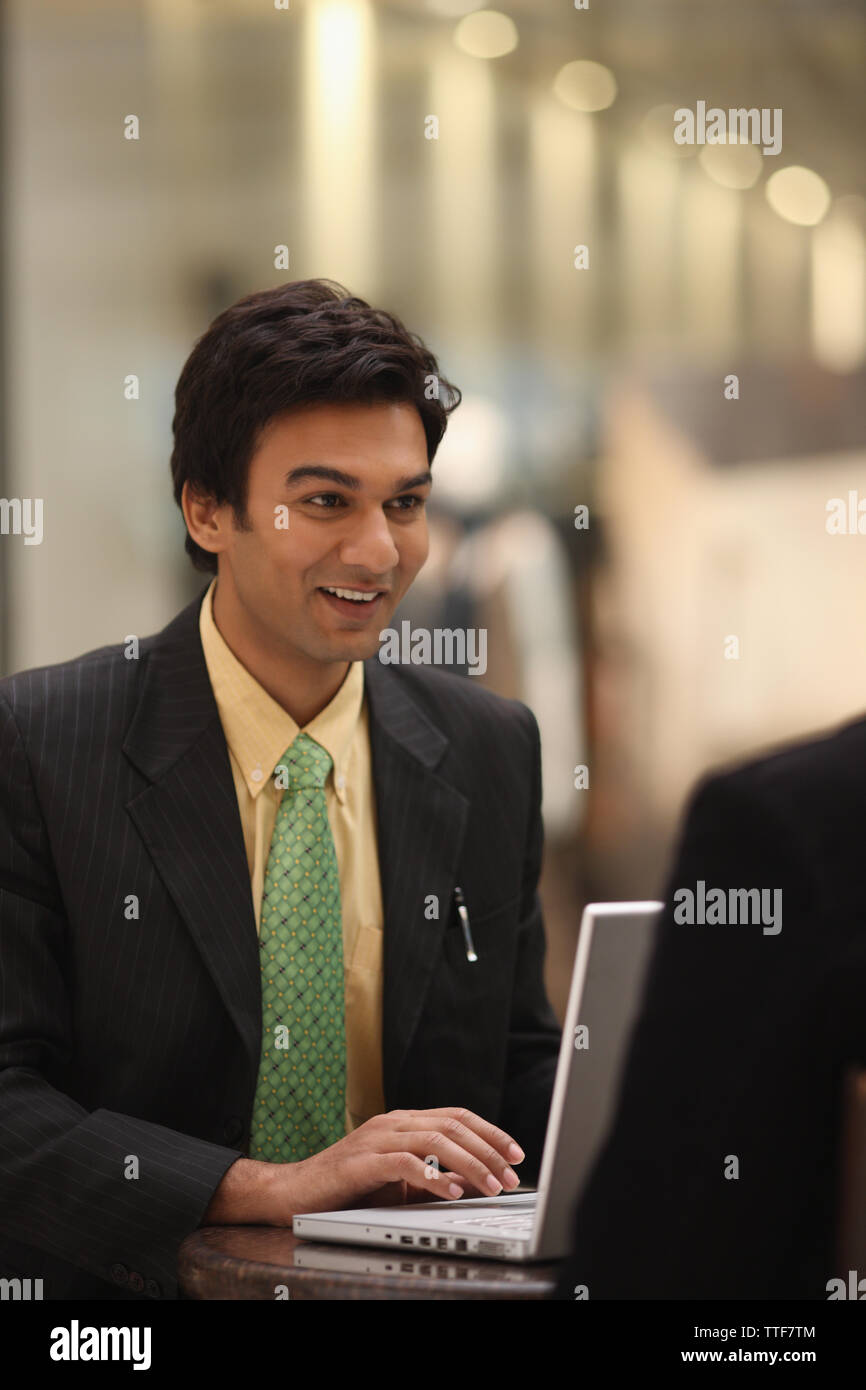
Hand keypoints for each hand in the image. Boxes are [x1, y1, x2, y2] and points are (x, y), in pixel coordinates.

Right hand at [272, 1107, 524, 1218]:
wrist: (294, 1191)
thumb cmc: (348, 1187)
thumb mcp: (400, 1182)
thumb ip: (435, 1176)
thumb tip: (477, 1182)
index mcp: (404, 1121)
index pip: (457, 1116)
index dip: (490, 1132)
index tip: (516, 1153)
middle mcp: (394, 1122)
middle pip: (453, 1125)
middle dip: (488, 1149)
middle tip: (511, 1174)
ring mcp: (377, 1138)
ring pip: (436, 1140)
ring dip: (469, 1163)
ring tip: (491, 1185)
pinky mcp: (363, 1161)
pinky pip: (405, 1163)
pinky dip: (434, 1176)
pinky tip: (452, 1191)